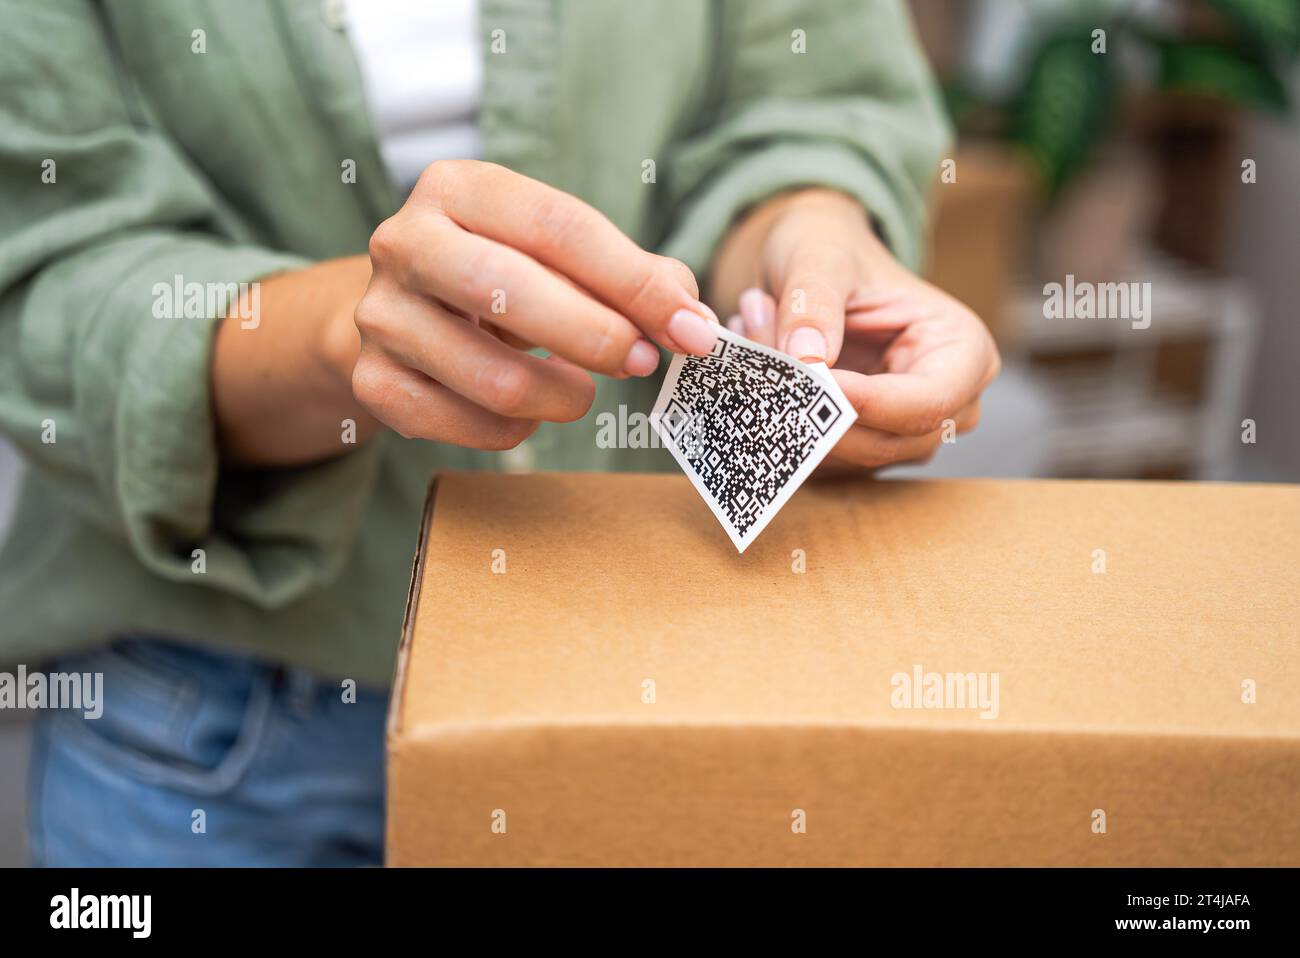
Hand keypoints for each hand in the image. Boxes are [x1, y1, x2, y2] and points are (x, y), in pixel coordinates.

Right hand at [350, 160, 717, 448]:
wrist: (403, 311)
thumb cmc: (502, 273)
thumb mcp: (556, 254)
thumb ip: (629, 276)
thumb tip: (690, 319)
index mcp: (458, 188)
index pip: (559, 226)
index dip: (634, 281)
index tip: (690, 327)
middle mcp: (404, 241)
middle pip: (508, 290)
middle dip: (594, 335)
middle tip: (643, 362)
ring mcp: (381, 315)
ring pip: (491, 377)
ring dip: (562, 397)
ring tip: (582, 392)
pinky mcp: (373, 381)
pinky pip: (466, 425)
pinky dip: (514, 430)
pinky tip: (526, 413)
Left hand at [715, 189, 999, 469]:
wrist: (812, 267)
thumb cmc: (832, 252)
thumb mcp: (819, 257)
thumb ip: (813, 301)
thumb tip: (808, 356)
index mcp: (963, 350)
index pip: (926, 402)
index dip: (866, 403)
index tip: (807, 379)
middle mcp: (947, 403)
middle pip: (885, 442)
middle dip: (815, 409)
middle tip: (761, 351)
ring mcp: (906, 433)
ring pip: (845, 457)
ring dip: (789, 414)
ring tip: (754, 341)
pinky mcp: (862, 447)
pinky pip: (818, 460)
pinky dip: (780, 424)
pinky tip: (759, 371)